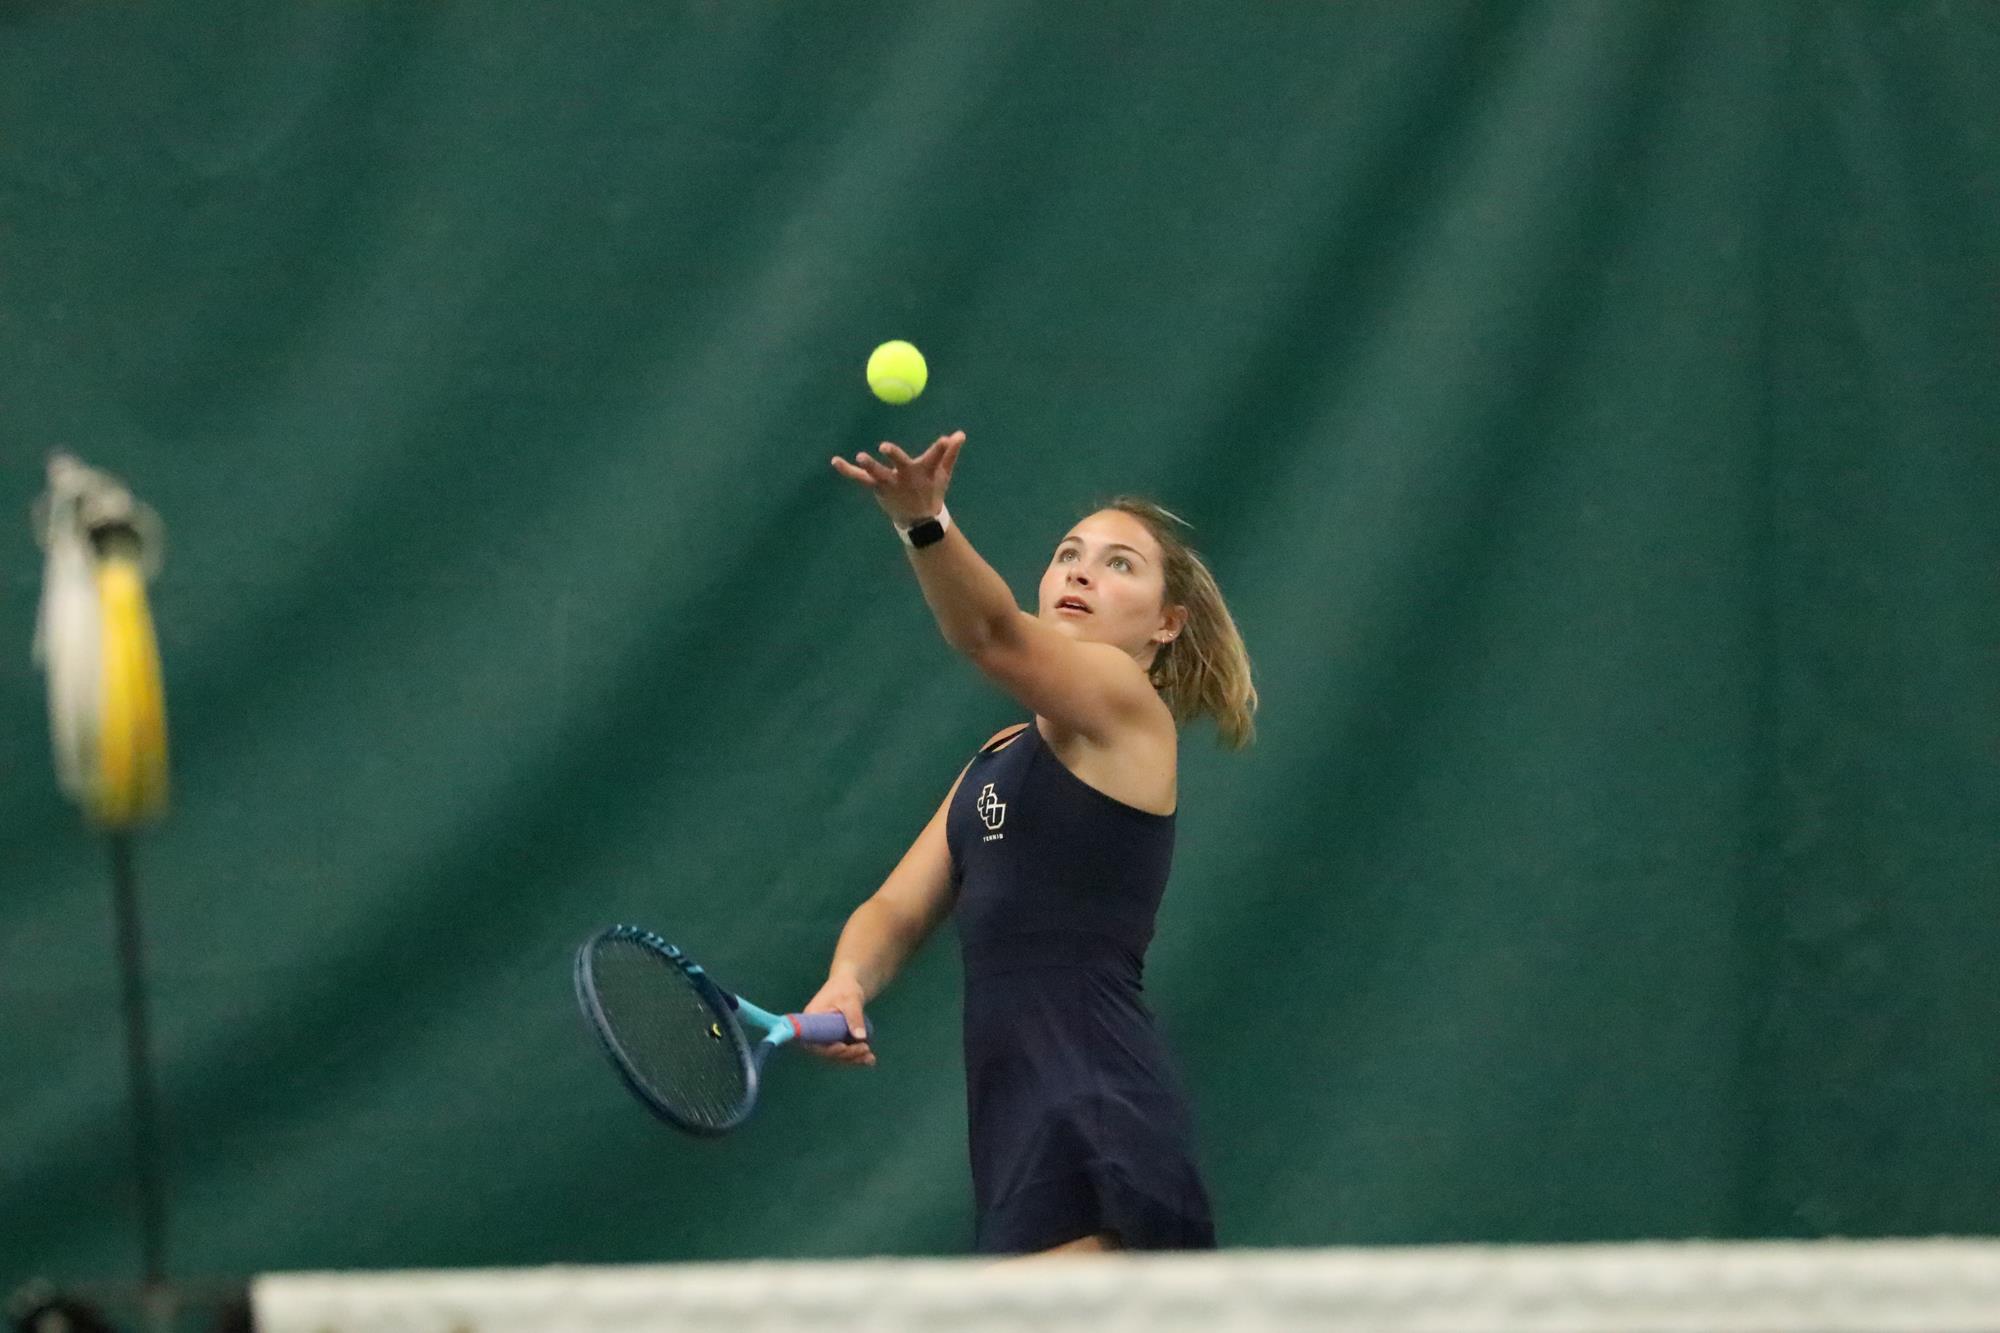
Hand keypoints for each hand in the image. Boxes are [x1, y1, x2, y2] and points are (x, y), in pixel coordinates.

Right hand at [799, 973, 874, 1066]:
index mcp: (811, 1018)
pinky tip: (870, 1060)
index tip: (842, 1047)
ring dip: (853, 1059)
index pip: (813, 1041)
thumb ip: (854, 1016)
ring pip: (836, 1056)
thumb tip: (861, 1037)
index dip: (826, 1049)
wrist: (849, 986)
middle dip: (846, 1055)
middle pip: (826, 1052)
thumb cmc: (846, 988)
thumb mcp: (851, 999)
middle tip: (864, 1049)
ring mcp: (825, 1038)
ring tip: (870, 1056)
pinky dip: (856, 1058)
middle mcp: (815, 1031)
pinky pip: (844, 1054)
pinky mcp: (835, 1041)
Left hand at [830, 430, 965, 525]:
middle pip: (901, 464)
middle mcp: (907, 477)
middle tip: (884, 446)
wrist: (920, 521)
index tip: (946, 439)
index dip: (941, 447)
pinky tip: (835, 461)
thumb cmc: (932, 491)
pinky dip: (847, 470)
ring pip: (878, 474)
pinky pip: (860, 478)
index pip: (936, 456)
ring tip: (860, 456)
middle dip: (894, 455)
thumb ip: (949, 453)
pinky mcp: (878, 489)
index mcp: (925, 471)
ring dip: (869, 465)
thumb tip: (960, 434)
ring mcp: (891, 483)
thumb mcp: (942, 474)